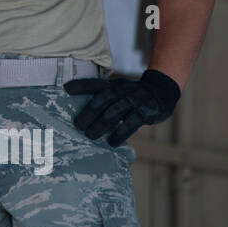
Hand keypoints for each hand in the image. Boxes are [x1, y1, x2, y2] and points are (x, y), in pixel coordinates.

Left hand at [66, 69, 180, 146]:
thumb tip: (76, 109)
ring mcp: (136, 99)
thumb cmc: (132, 96)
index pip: (96, 84)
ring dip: (102, 124)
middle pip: (104, 98)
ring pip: (116, 110)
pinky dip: (121, 133)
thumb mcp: (118, 92)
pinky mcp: (147, 111)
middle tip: (78, 125)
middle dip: (89, 112)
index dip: (81, 86)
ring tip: (90, 135)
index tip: (65, 89)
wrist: (162, 93)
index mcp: (114, 84)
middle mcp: (124, 89)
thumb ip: (101, 97)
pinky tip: (112, 142)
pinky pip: (133, 122)